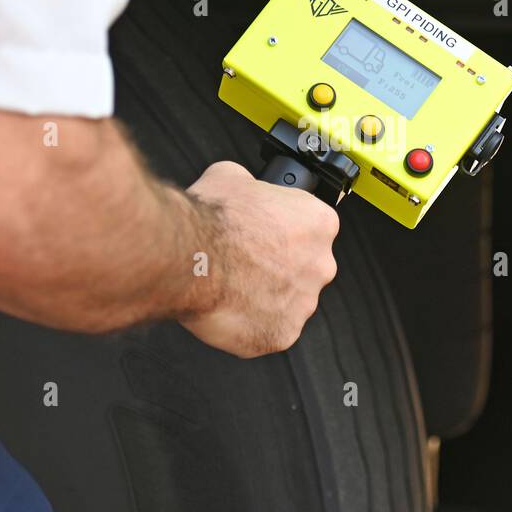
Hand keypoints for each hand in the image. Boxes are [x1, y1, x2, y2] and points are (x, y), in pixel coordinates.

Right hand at [181, 161, 338, 357]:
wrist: (189, 257)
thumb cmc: (212, 219)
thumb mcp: (231, 176)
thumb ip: (251, 186)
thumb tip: (243, 187)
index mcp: (319, 223)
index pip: (311, 228)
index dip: (282, 231)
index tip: (263, 235)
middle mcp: (321, 265)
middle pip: (304, 268)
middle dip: (278, 267)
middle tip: (245, 262)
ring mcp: (303, 304)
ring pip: (287, 302)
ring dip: (265, 297)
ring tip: (231, 287)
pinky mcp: (281, 335)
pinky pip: (269, 331)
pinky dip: (250, 325)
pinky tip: (228, 308)